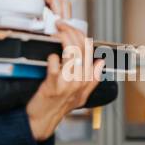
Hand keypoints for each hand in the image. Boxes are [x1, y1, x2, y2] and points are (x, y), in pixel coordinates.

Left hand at [24, 22, 104, 140]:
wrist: (44, 119)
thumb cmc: (60, 106)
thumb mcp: (82, 94)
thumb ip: (93, 78)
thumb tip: (100, 61)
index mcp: (87, 79)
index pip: (90, 49)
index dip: (81, 34)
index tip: (72, 28)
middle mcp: (80, 80)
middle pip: (80, 47)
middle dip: (71, 31)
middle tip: (61, 25)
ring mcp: (67, 83)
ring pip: (70, 53)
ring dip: (62, 38)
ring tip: (56, 32)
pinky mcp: (52, 85)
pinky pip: (54, 65)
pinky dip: (52, 57)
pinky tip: (50, 55)